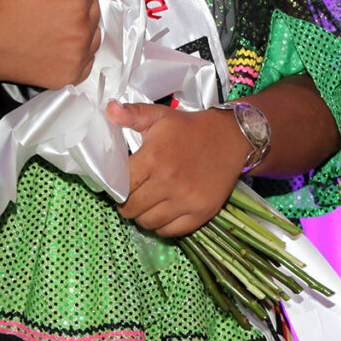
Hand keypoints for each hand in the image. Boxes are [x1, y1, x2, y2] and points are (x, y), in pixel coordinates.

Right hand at [0, 0, 100, 89]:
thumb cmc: (0, 11)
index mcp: (74, 4)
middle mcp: (82, 32)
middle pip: (93, 9)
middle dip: (76, 5)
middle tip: (48, 10)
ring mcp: (78, 57)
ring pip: (94, 33)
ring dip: (80, 28)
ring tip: (51, 27)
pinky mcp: (71, 75)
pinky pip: (88, 58)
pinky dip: (78, 51)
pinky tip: (56, 46)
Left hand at [106, 102, 245, 236]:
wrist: (231, 137)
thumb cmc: (190, 128)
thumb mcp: (160, 116)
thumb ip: (132, 114)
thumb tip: (109, 108)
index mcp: (153, 158)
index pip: (122, 186)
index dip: (116, 188)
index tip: (121, 186)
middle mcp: (168, 182)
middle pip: (132, 208)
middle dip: (127, 205)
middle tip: (133, 197)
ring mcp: (186, 200)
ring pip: (149, 223)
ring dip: (144, 217)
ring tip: (148, 205)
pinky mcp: (202, 212)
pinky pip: (171, 232)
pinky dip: (163, 226)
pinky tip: (164, 213)